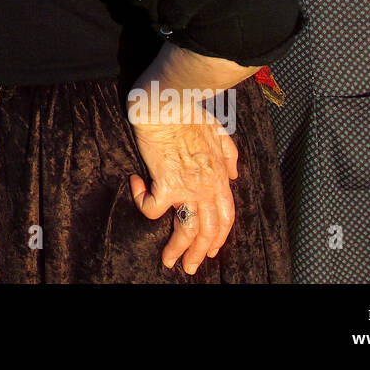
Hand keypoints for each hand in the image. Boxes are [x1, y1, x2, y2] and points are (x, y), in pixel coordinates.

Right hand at [128, 99, 238, 274]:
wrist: (169, 102)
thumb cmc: (189, 111)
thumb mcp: (219, 130)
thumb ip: (229, 154)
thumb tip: (233, 175)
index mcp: (219, 176)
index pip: (226, 216)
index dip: (220, 236)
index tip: (212, 250)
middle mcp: (206, 186)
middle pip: (209, 230)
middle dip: (200, 253)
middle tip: (190, 267)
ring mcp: (187, 186)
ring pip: (186, 229)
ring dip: (177, 249)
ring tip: (168, 260)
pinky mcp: (164, 182)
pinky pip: (153, 208)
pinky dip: (142, 202)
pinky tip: (137, 188)